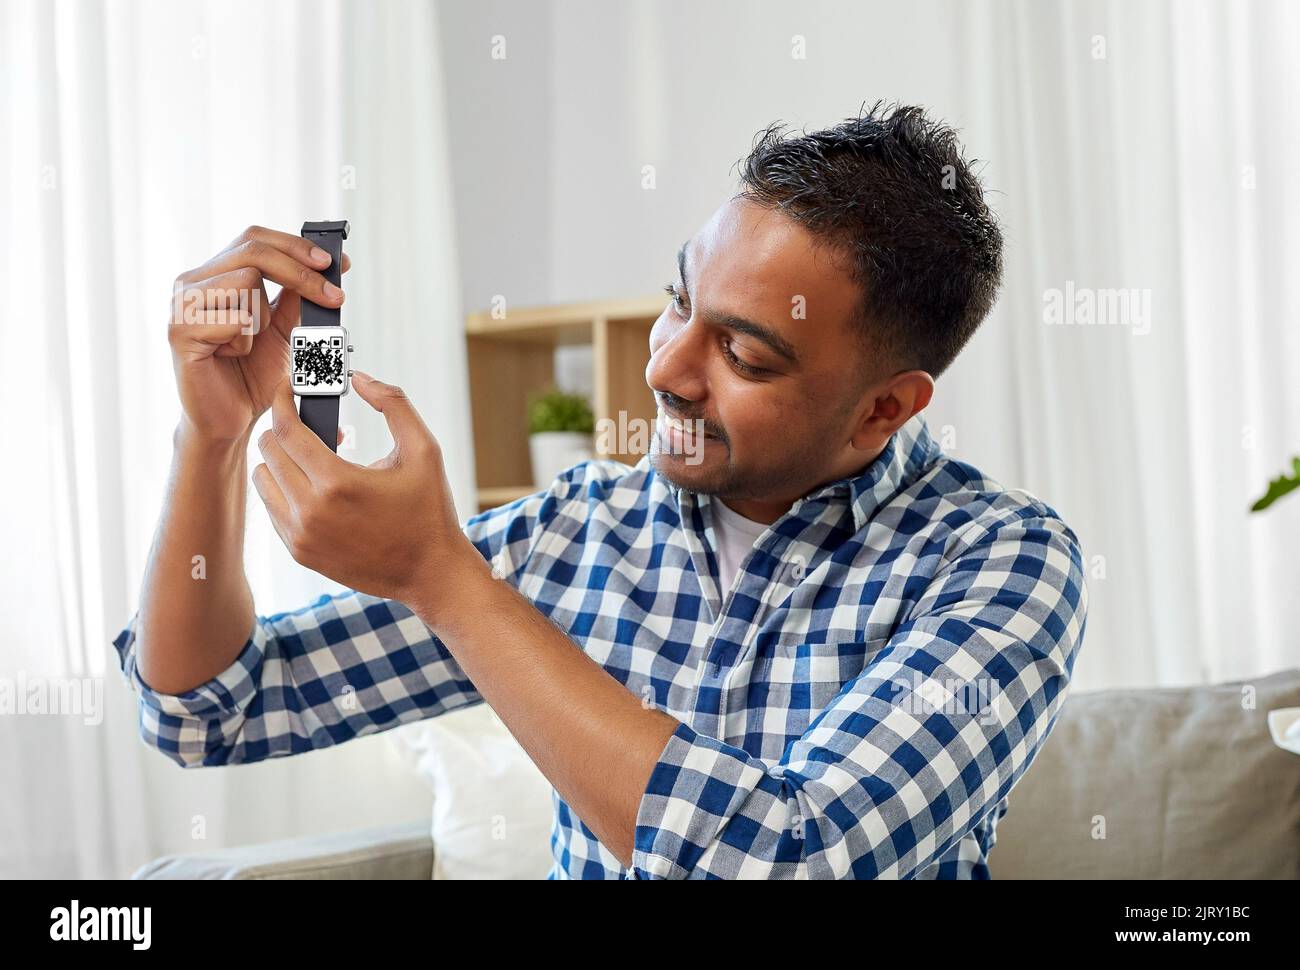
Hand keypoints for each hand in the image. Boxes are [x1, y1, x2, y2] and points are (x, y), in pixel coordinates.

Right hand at [168, 225, 350, 441]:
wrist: (230, 418)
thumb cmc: (252, 373)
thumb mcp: (285, 327)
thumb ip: (297, 295)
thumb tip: (330, 264)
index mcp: (215, 273)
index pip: (254, 239)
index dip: (294, 246)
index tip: (332, 262)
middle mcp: (192, 281)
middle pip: (253, 254)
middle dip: (300, 274)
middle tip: (333, 297)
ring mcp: (181, 304)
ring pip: (245, 284)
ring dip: (262, 320)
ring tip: (247, 344)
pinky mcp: (178, 331)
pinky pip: (234, 320)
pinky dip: (245, 341)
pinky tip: (231, 356)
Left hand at [251, 372, 484, 605]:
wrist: (430, 573)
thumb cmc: (429, 511)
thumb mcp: (424, 450)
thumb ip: (394, 405)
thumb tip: (360, 378)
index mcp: (338, 482)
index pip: (285, 429)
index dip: (281, 400)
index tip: (287, 388)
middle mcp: (311, 511)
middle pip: (269, 451)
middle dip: (284, 427)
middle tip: (312, 424)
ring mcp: (301, 535)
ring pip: (263, 480)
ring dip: (280, 460)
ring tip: (312, 457)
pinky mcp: (299, 552)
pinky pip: (272, 509)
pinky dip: (285, 490)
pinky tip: (313, 485)